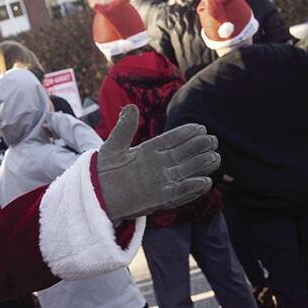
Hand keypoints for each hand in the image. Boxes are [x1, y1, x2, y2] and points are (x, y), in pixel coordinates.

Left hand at [95, 105, 219, 223]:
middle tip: (212, 140)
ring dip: (200, 167)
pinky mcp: (157, 200)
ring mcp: (159, 183)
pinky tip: (204, 182)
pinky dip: (190, 189)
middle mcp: (158, 167)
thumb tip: (130, 107)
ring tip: (214, 158)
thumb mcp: (113, 147)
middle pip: (184, 156)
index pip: (172, 140)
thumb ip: (124, 129)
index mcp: (149, 152)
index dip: (186, 134)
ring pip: (185, 173)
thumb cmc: (101, 172)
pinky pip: (177, 194)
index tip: (200, 127)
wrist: (93, 196)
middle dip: (199, 148)